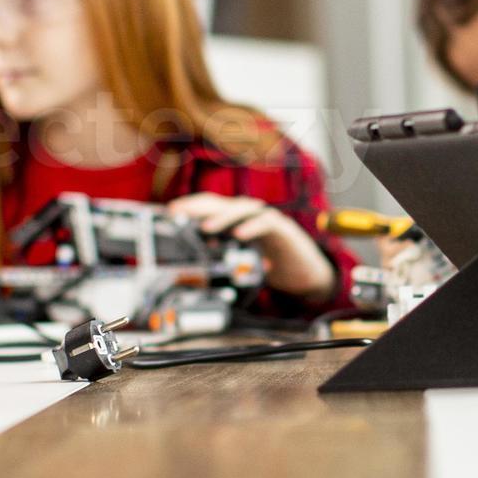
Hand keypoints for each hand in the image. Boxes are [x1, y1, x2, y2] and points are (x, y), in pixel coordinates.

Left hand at [167, 193, 335, 304]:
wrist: (306, 274)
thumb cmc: (273, 264)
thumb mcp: (242, 262)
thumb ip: (222, 259)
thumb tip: (192, 267)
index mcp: (238, 221)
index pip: (211, 205)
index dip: (191, 206)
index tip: (171, 212)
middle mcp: (251, 216)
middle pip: (223, 202)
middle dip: (200, 206)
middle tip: (180, 215)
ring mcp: (267, 220)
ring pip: (243, 208)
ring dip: (223, 216)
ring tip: (206, 228)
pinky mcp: (284, 229)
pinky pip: (267, 223)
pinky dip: (252, 227)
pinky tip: (240, 235)